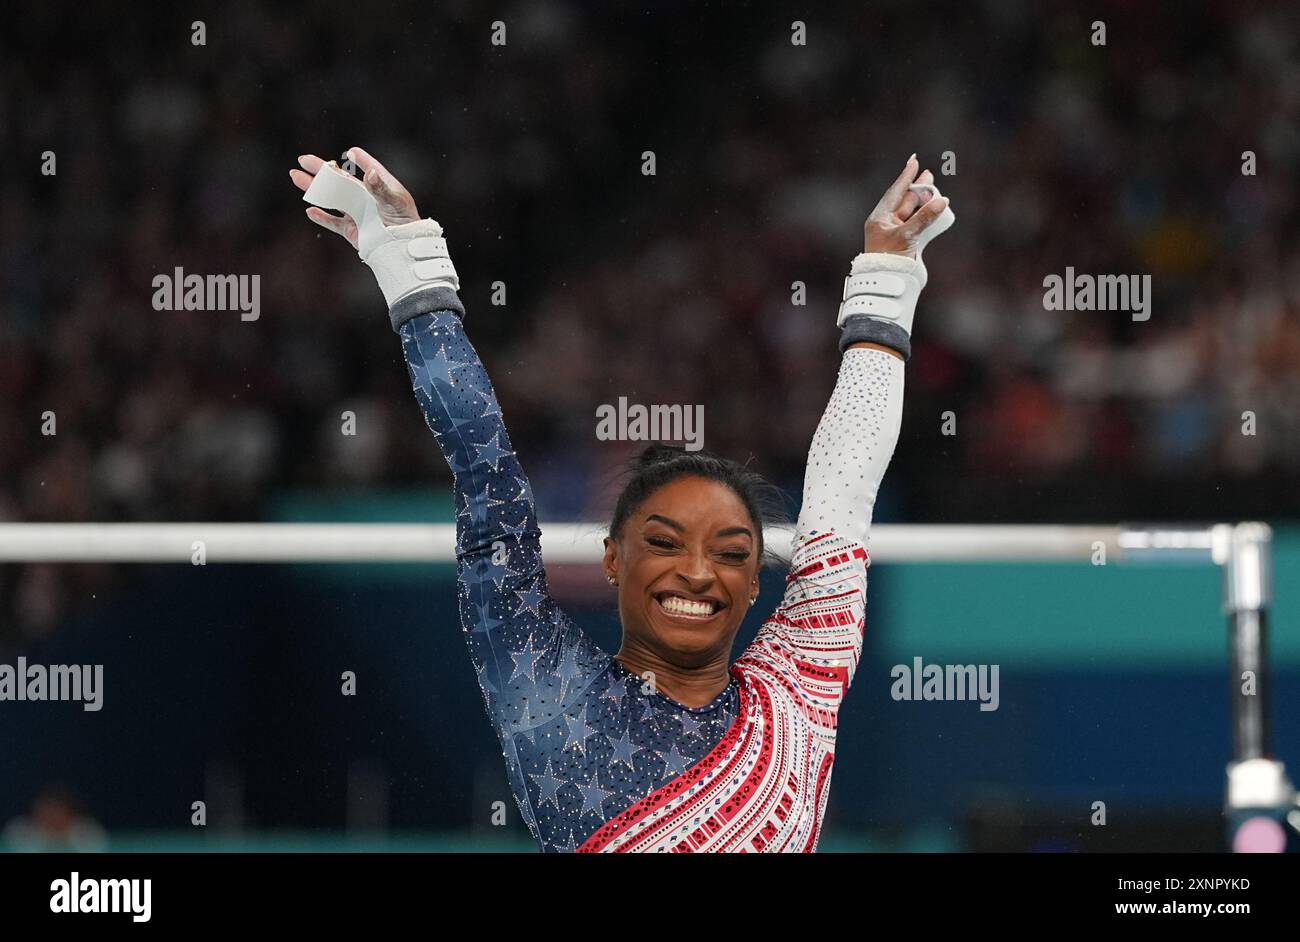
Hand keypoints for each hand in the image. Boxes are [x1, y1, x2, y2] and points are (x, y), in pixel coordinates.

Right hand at [288, 146, 420, 249]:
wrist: (402, 248)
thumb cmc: (405, 223)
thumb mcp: (395, 202)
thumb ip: (380, 188)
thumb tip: (369, 172)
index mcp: (379, 186)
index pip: (368, 168)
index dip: (360, 159)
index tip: (351, 151)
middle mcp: (365, 197)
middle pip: (340, 180)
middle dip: (321, 169)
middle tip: (302, 159)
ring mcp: (356, 212)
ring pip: (331, 198)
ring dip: (314, 188)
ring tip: (296, 176)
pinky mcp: (350, 229)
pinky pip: (333, 222)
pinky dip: (322, 217)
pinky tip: (310, 210)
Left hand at [863, 155, 949, 257]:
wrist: (886, 283)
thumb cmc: (889, 259)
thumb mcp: (907, 236)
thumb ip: (924, 218)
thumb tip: (942, 201)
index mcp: (880, 219)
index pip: (895, 192)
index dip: (905, 176)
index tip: (914, 161)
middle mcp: (887, 224)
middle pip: (904, 200)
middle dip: (917, 187)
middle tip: (929, 173)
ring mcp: (896, 233)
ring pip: (912, 212)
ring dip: (924, 200)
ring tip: (933, 186)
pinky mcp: (905, 243)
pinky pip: (916, 224)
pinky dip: (925, 216)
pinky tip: (934, 208)